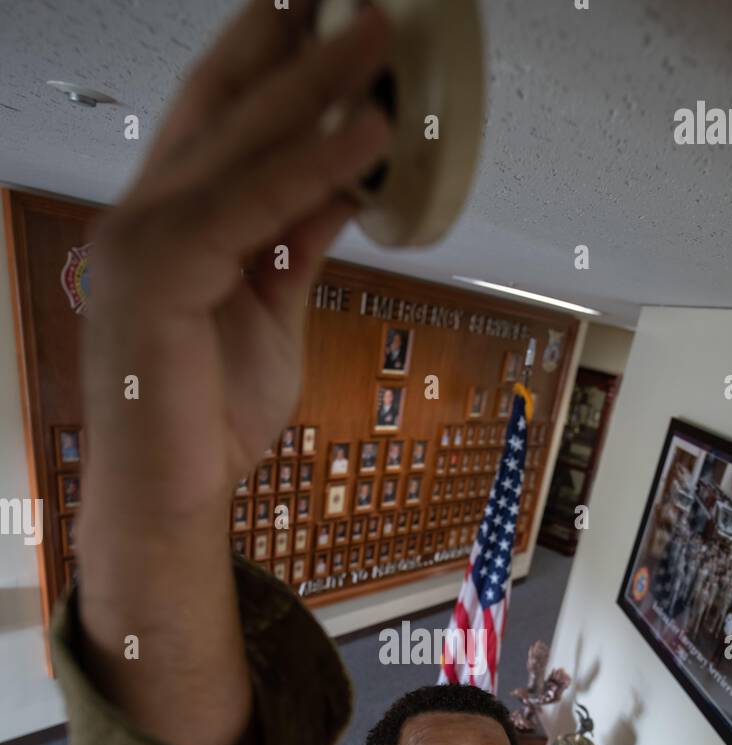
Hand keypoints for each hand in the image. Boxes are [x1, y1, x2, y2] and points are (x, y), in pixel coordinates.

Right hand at [81, 0, 393, 524]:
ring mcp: (144, 242)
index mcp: (168, 221)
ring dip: (315, 84)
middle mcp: (146, 217)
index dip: (267, 58)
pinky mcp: (161, 278)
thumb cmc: (206, 413)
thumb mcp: (272, 306)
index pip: (218, 119)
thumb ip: (298, 238)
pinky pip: (251, 209)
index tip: (317, 10)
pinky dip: (313, 168)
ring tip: (376, 34)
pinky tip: (367, 136)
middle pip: (223, 107)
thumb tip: (346, 179)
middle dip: (288, 42)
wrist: (167, 497)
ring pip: (239, 145)